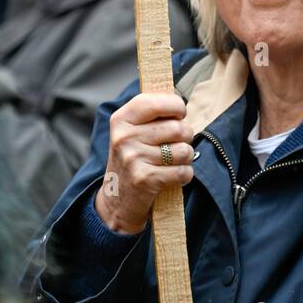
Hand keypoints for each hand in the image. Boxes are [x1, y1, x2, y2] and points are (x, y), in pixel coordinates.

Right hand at [95, 93, 195, 234]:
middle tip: (176, 144)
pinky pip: (183, 171)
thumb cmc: (133, 159)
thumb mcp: (131, 132)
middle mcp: (124, 137)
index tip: (179, 114)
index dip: (176, 106)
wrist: (116, 201)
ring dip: (186, 157)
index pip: (156, 102)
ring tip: (174, 161)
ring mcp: (133, 158)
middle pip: (178, 128)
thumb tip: (179, 101)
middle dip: (186, 136)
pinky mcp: (145, 179)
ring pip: (184, 150)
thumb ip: (151, 114)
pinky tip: (174, 176)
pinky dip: (185, 175)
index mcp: (121, 119)